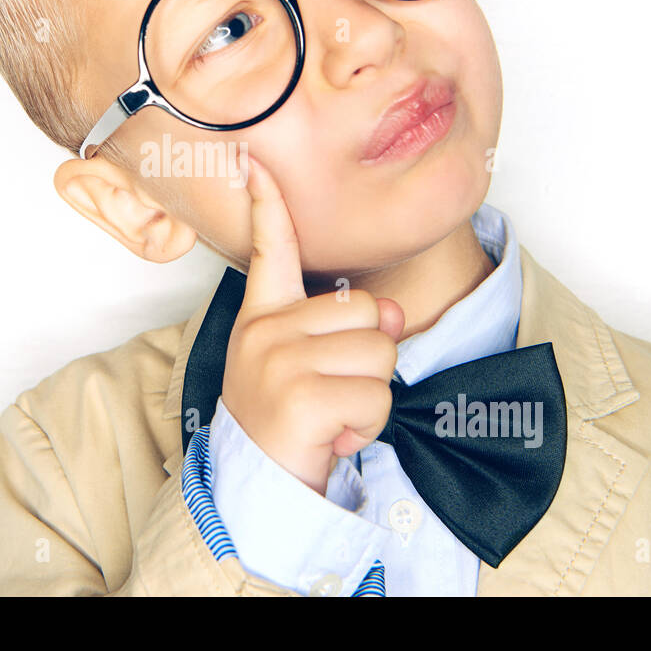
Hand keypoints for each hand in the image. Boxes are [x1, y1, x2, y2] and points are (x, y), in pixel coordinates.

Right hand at [221, 152, 404, 494]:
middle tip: (332, 393)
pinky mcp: (300, 395)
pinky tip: (331, 436)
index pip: (270, 250)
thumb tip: (396, 313)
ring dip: (371, 396)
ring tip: (331, 415)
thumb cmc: (286, 425)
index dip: (268, 204)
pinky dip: (367, 425)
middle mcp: (264, 331)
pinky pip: (376, 396)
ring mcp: (278, 361)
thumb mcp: (311, 368)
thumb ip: (349, 330)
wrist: (255, 489)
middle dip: (370, 359)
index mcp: (262, 318)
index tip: (254, 161)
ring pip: (380, 353)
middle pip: (369, 311)